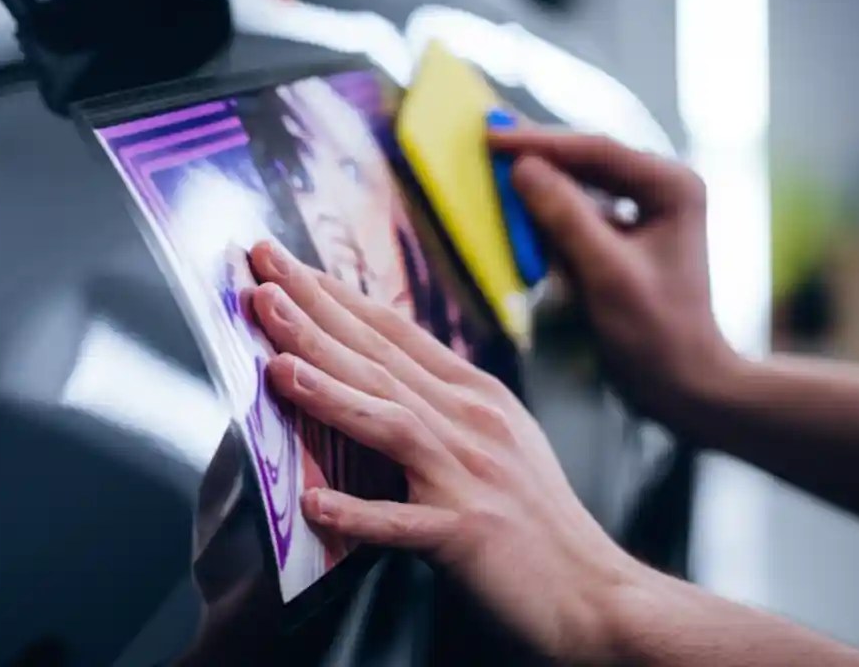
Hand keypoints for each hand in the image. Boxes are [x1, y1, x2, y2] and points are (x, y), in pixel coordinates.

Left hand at [246, 241, 645, 663]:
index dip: (335, 294)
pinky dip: (359, 513)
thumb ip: (443, 407)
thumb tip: (378, 378)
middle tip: (259, 273)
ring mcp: (471, 476)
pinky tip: (314, 504)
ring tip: (274, 359)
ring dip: (327, 388)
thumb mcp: (498, 442)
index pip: (393, 332)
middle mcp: (474, 423)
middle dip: (314, 313)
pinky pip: (403, 524)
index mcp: (476, 397)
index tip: (284, 264)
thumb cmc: (540, 525)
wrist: (599, 595)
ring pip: (389, 420)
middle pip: (380, 359)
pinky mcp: (469, 534)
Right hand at [488, 129, 740, 423]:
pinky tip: (517, 211)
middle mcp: (661, 188)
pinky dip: (546, 214)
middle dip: (536, 155)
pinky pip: (578, 213)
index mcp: (671, 185)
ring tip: (492, 170)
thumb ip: (564, 217)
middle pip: (587, 160)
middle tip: (483, 140)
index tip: (490, 136)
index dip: (539, 141)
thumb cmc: (656, 334)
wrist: (684, 386)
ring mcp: (644, 211)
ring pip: (579, 184)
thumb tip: (521, 168)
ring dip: (538, 182)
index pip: (596, 150)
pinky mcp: (625, 237)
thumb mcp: (606, 274)